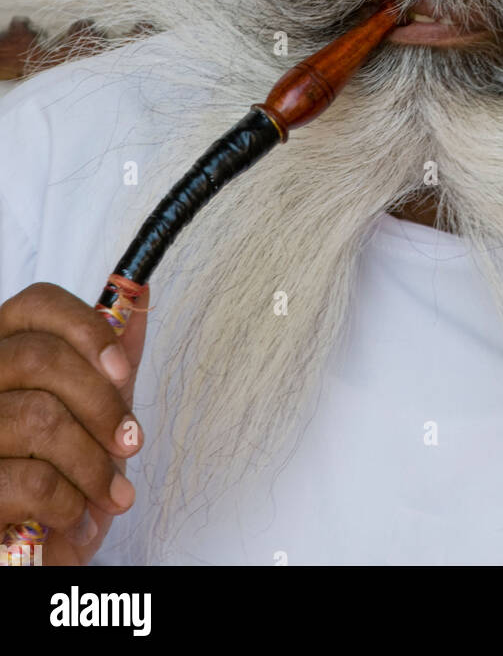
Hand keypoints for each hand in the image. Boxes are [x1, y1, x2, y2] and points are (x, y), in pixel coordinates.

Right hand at [0, 280, 148, 564]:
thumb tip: (141, 297)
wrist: (41, 552)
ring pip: (39, 419)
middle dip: (101, 404)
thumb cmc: (67, 474)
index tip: (123, 371)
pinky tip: (78, 517)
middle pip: (40, 359)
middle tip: (130, 443)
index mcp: (7, 350)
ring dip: (93, 463)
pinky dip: (72, 504)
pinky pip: (31, 480)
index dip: (87, 329)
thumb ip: (115, 358)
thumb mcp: (99, 413)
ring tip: (112, 494)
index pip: (38, 304)